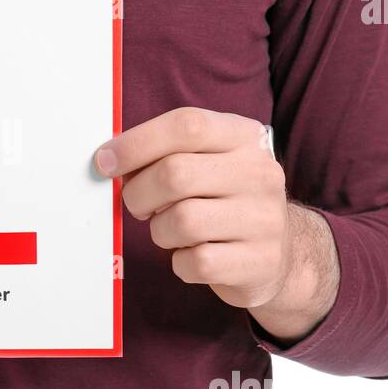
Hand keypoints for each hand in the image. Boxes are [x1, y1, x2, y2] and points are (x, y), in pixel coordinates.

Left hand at [95, 107, 290, 308]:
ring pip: (180, 221)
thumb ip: (166, 152)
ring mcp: (264, 219)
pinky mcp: (259, 262)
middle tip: (138, 205)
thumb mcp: (208, 161)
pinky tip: (192, 254)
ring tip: (172, 230)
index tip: (105, 162)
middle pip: (175, 174)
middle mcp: (260, 173)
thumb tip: (110, 159)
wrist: (282, 251)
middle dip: (139, 193)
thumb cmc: (224, 199)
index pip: (186, 125)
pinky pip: (194, 262)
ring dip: (160, 231)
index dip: (136, 143)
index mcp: (244, 137)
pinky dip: (180, 262)